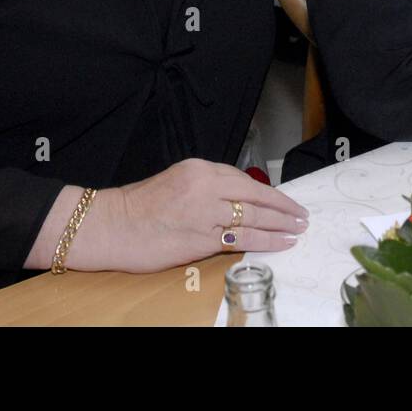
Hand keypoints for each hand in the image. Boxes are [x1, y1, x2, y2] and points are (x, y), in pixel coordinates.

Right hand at [38, 159, 309, 273]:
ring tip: (298, 228)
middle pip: (255, 195)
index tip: (282, 200)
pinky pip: (243, 238)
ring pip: (254, 216)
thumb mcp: (176, 183)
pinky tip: (282, 242)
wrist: (111, 226)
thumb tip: (235, 201)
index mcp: (198, 169)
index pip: (242, 179)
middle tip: (301, 214)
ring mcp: (205, 212)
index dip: (267, 192)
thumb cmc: (139, 208)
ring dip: (281, 223)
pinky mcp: (202, 238)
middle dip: (282, 206)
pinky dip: (268, 240)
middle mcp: (205, 185)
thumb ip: (205, 188)